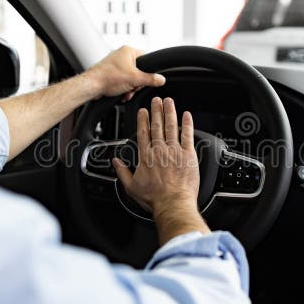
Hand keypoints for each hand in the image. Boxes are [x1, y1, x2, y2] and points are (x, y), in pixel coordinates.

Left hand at [85, 46, 165, 101]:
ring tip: (125, 92)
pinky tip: (121, 94)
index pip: (147, 58)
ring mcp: (116, 64)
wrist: (91, 86)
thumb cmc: (108, 77)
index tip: (147, 78)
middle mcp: (122, 55)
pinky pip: (123, 81)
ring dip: (130, 88)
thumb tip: (161, 79)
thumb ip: (150, 79)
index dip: (149, 70)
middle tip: (132, 87)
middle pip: (140, 70)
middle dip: (137, 83)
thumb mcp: (135, 79)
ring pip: (131, 77)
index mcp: (128, 51)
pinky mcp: (111, 73)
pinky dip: (124, 89)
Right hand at [113, 98, 203, 235]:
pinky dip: (187, 124)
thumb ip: (122, 172)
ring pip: (171, 127)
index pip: (143, 133)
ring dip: (170, 112)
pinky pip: (187, 135)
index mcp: (146, 157)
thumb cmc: (154, 198)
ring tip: (169, 102)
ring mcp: (174, 151)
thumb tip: (115, 162)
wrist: (173, 204)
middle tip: (156, 100)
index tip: (142, 111)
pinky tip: (186, 115)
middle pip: (157, 126)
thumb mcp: (131, 187)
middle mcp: (159, 150)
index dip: (142, 120)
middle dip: (156, 111)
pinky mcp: (188, 155)